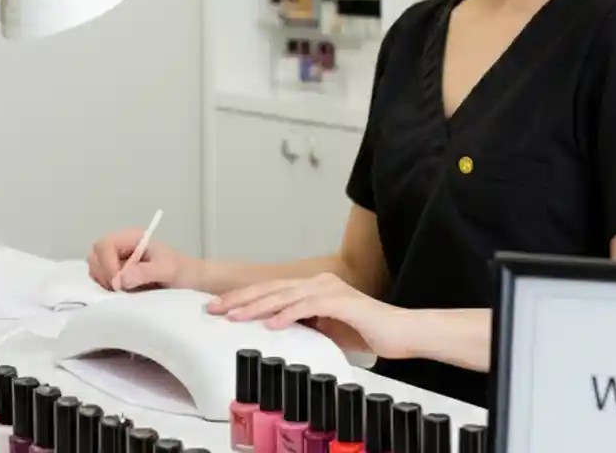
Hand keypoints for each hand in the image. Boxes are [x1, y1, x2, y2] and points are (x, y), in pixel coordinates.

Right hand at [87, 228, 201, 291]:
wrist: (192, 282)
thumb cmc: (183, 272)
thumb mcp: (167, 270)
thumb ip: (144, 272)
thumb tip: (120, 279)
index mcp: (132, 237)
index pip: (104, 245)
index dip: (107, 264)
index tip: (118, 284)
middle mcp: (121, 246)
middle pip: (94, 255)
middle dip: (103, 273)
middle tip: (119, 289)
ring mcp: (117, 260)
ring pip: (95, 268)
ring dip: (104, 282)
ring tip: (123, 292)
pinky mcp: (117, 275)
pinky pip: (101, 280)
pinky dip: (106, 288)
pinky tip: (122, 294)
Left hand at [206, 273, 414, 359]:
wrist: (402, 333)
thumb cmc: (368, 332)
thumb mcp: (328, 330)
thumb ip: (305, 326)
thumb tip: (277, 332)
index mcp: (314, 287)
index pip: (271, 291)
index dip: (243, 299)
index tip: (218, 309)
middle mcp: (319, 283)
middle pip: (271, 289)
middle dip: (240, 299)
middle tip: (213, 308)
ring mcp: (331, 290)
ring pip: (285, 295)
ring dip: (257, 306)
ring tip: (234, 316)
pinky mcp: (342, 302)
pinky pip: (309, 306)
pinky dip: (288, 314)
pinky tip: (271, 323)